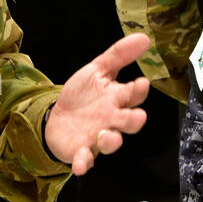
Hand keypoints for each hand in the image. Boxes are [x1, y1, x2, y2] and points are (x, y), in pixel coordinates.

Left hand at [44, 33, 150, 174]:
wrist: (58, 117)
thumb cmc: (83, 95)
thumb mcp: (98, 70)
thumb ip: (119, 55)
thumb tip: (144, 37)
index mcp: (117, 99)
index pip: (132, 95)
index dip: (138, 91)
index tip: (141, 83)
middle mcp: (112, 120)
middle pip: (128, 122)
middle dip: (133, 120)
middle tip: (137, 116)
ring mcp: (98, 137)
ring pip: (110, 142)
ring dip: (111, 141)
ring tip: (106, 135)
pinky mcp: (82, 152)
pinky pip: (85, 159)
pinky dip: (84, 163)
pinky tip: (81, 164)